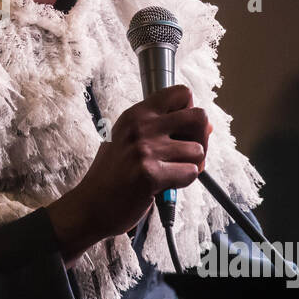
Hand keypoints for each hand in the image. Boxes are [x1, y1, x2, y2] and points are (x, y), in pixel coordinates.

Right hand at [48, 84, 211, 262]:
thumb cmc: (111, 174)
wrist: (90, 205)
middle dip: (202, 139)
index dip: (190, 111)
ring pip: (198, 151)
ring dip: (191, 165)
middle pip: (199, 117)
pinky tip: (166, 185)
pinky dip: (183, 182)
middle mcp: (141, 127)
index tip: (182, 129)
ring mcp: (145, 150)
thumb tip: (208, 126)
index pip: (181, 93)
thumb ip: (163, 129)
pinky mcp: (151, 174)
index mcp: (136, 114)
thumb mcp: (129, 139)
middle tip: (187, 154)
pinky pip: (191, 173)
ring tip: (171, 173)